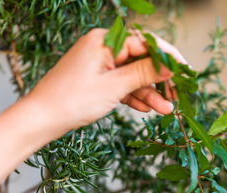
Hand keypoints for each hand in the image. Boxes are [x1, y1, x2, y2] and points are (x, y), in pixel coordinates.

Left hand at [20, 28, 185, 141]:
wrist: (41, 119)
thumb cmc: (72, 100)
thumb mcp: (113, 87)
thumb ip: (144, 74)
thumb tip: (170, 67)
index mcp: (104, 40)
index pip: (145, 43)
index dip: (168, 58)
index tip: (186, 72)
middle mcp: (102, 47)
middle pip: (141, 59)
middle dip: (160, 79)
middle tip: (178, 94)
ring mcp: (99, 63)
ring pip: (133, 75)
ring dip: (150, 92)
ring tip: (166, 110)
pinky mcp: (96, 79)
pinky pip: (122, 84)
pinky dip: (134, 96)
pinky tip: (148, 109)